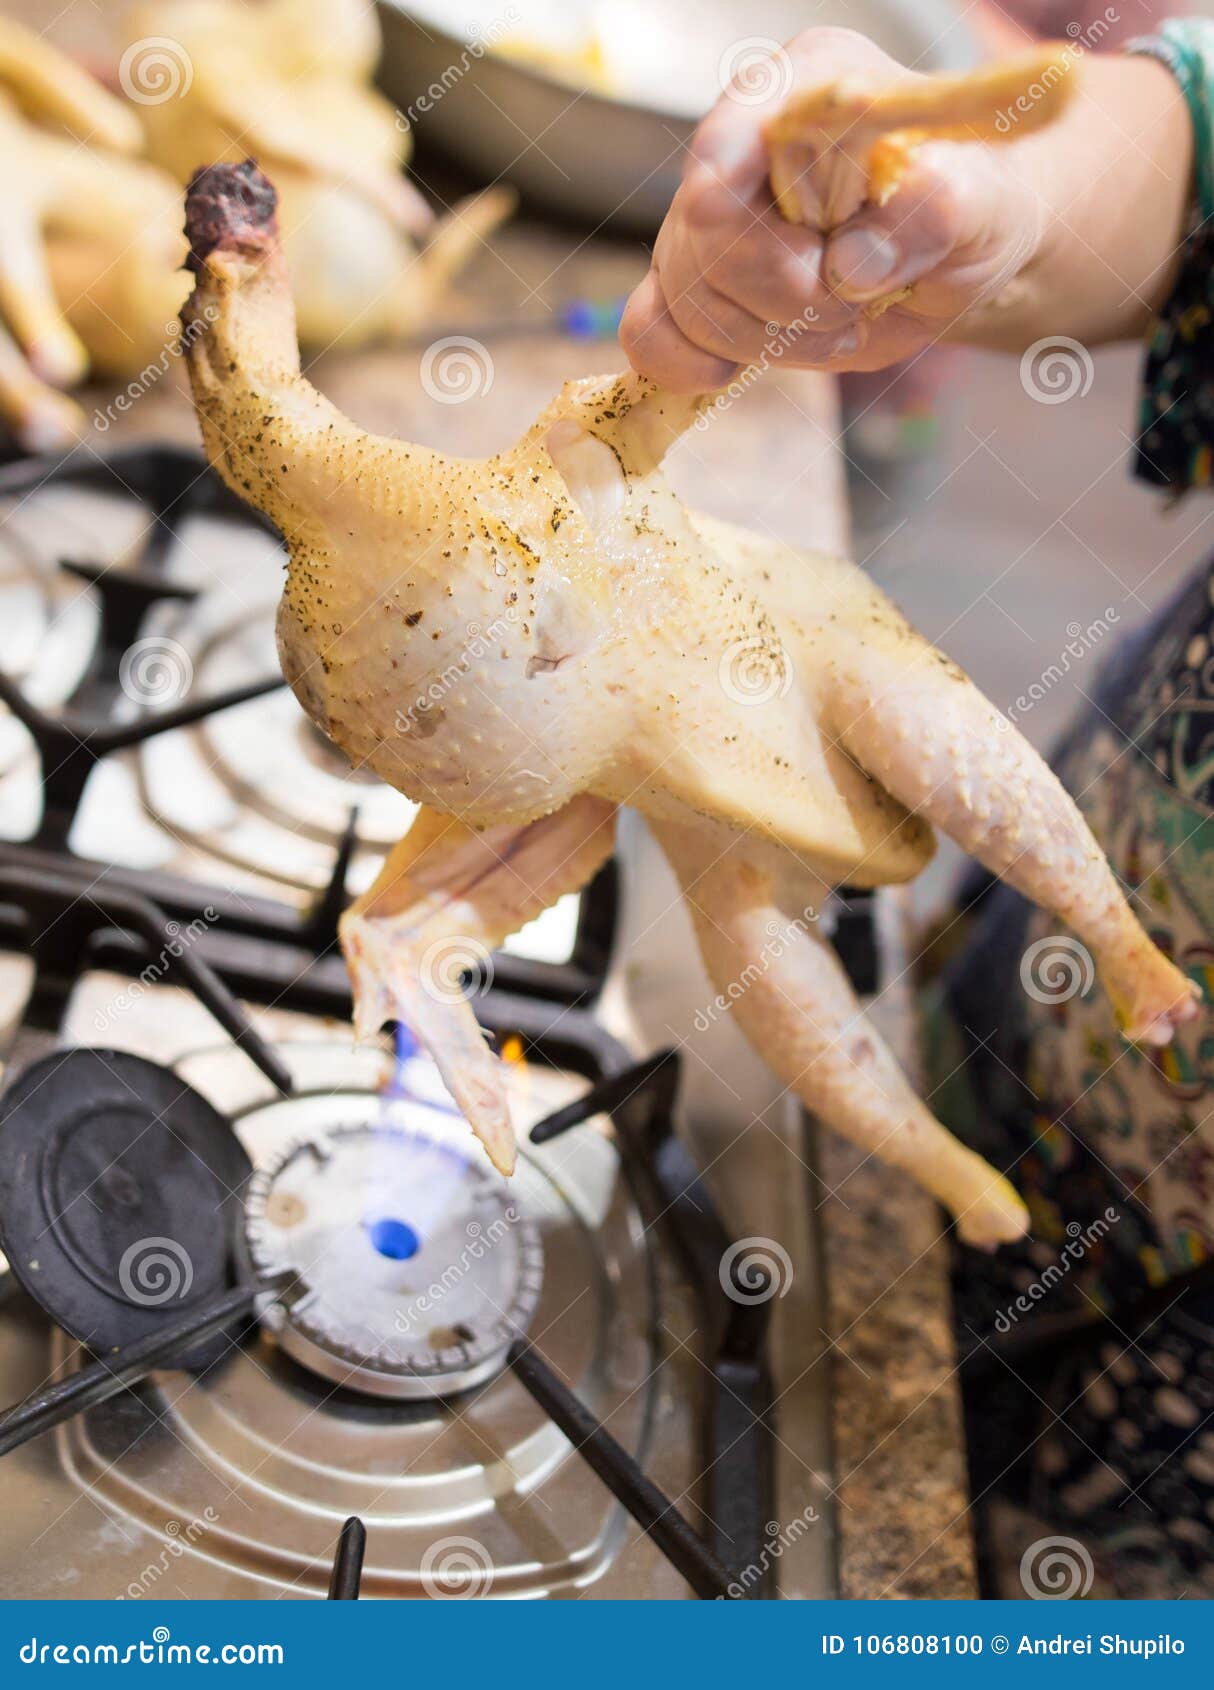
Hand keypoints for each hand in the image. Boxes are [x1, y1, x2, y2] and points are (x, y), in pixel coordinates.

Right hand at [620, 28, 1046, 390]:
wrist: (952, 248)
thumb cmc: (965, 201)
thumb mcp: (981, 198)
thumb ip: (936, 211)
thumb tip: (857, 263)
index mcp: (807, 88)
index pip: (737, 124)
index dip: (730, 173)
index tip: (754, 220)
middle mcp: (743, 146)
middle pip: (708, 235)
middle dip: (785, 290)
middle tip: (851, 300)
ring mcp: (709, 223)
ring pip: (688, 295)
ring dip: (768, 335)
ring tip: (839, 321)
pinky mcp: (698, 290)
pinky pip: (651, 332)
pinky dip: (686, 362)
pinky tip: (731, 368)